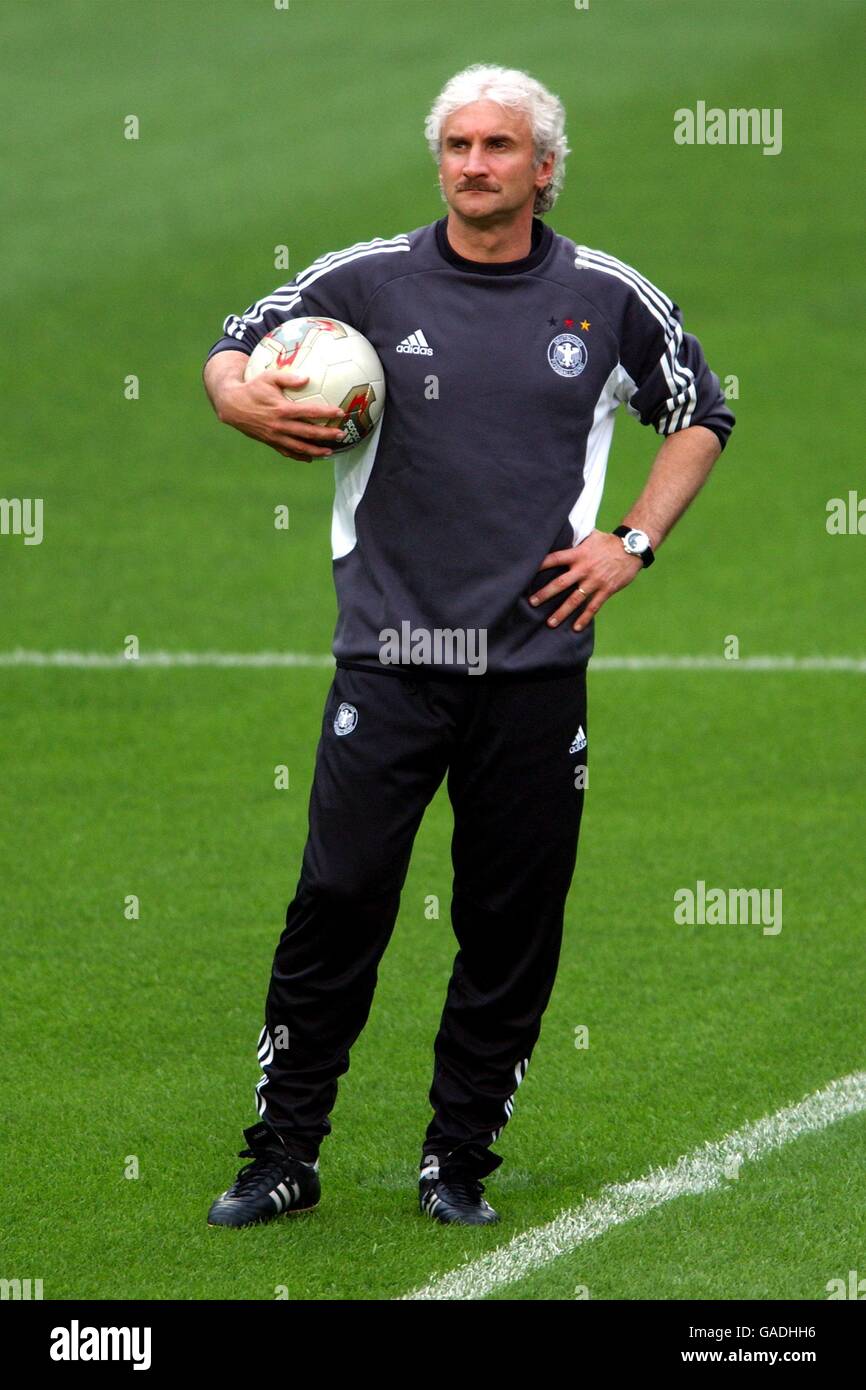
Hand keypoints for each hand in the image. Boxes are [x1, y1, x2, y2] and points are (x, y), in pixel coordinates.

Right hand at [216, 369, 347, 459]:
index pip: (310, 412)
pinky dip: (299, 456)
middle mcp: (280, 425)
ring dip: (316, 450)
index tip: (340, 412)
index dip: (326, 413)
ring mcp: (275, 436)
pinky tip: (310, 458)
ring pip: (299, 447)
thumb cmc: (252, 387)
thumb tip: (307, 378)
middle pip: (308, 432)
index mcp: (282, 409)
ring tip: (331, 452)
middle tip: (342, 434)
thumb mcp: (268, 377)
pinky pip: (287, 452)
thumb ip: (288, 378)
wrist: (232, 405)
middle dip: (327, 435)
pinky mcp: (270, 442)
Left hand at [528, 528, 642, 630]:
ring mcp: (595, 581)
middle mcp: (584, 569)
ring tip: (550, 623)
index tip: (526, 572)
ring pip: (575, 599)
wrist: (632, 548)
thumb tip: (561, 531)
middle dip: (545, 594)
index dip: (540, 565)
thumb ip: (576, 539)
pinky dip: (584, 618)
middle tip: (532, 603)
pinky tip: (576, 628)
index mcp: (578, 554)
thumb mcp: (591, 536)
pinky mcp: (606, 590)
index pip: (555, 559)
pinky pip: (593, 606)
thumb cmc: (609, 542)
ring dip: (561, 612)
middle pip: (560, 583)